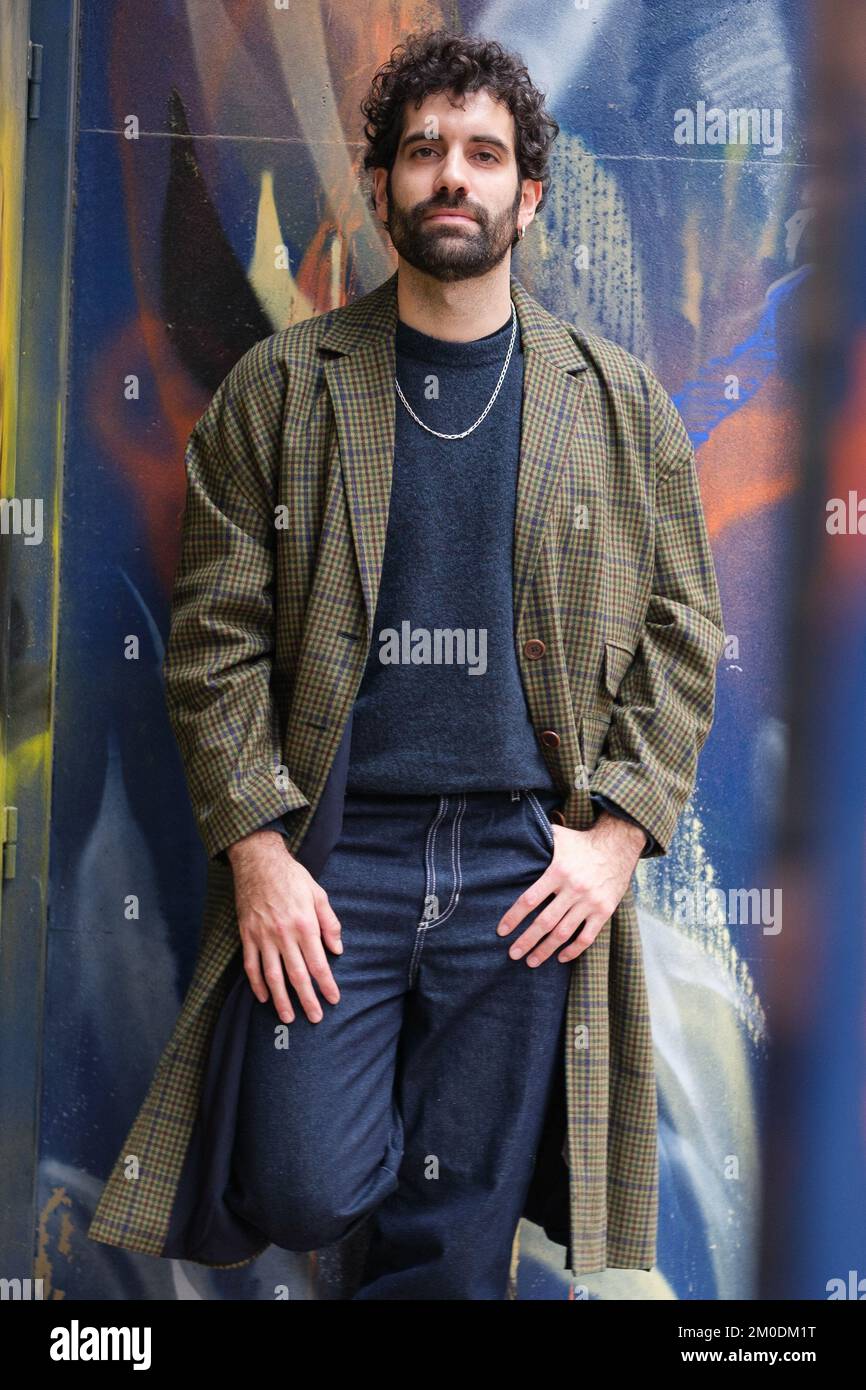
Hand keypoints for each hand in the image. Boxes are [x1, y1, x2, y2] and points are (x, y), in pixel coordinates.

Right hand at [228, 828, 342, 1023]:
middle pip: (297, 975)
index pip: (318, 963)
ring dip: (281, 999)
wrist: (258, 862)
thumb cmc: (292, 877)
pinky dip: (256, 984)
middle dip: (307, 999)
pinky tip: (264, 997)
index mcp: (305, 925)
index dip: (326, 984)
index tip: (333, 999)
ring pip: (272, 976)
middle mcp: (284, 934)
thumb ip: (329, 923)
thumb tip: (338, 950)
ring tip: (288, 1017)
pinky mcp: (247, 935)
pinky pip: (251, 965)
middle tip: (315, 1018)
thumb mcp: (318, 894)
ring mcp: (263, 937)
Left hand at [495, 811, 645, 965]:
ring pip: (563, 933)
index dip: (514, 917)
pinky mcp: (604, 911)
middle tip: (513, 954)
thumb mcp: (558, 837)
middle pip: (544, 922)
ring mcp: (590, 902)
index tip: (502, 931)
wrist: (619, 845)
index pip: (530, 900)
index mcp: (558, 871)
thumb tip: (513, 838)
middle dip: (526, 941)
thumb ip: (537, 840)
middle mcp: (573, 888)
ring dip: (546, 950)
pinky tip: (560, 957)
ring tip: (531, 961)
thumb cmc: (582, 842)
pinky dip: (573, 950)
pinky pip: (587, 936)